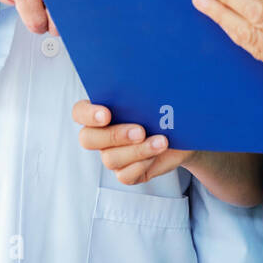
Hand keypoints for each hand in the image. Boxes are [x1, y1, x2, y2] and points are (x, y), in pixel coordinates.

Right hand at [72, 99, 195, 185]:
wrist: (182, 135)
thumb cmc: (164, 111)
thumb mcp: (155, 98)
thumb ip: (142, 92)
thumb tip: (147, 87)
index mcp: (101, 111)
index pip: (80, 112)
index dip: (88, 114)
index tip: (107, 114)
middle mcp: (101, 135)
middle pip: (88, 139)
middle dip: (114, 135)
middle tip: (140, 131)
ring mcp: (111, 155)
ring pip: (110, 159)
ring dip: (138, 151)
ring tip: (161, 142)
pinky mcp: (126, 172)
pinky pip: (125, 176)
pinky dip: (143, 165)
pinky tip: (157, 155)